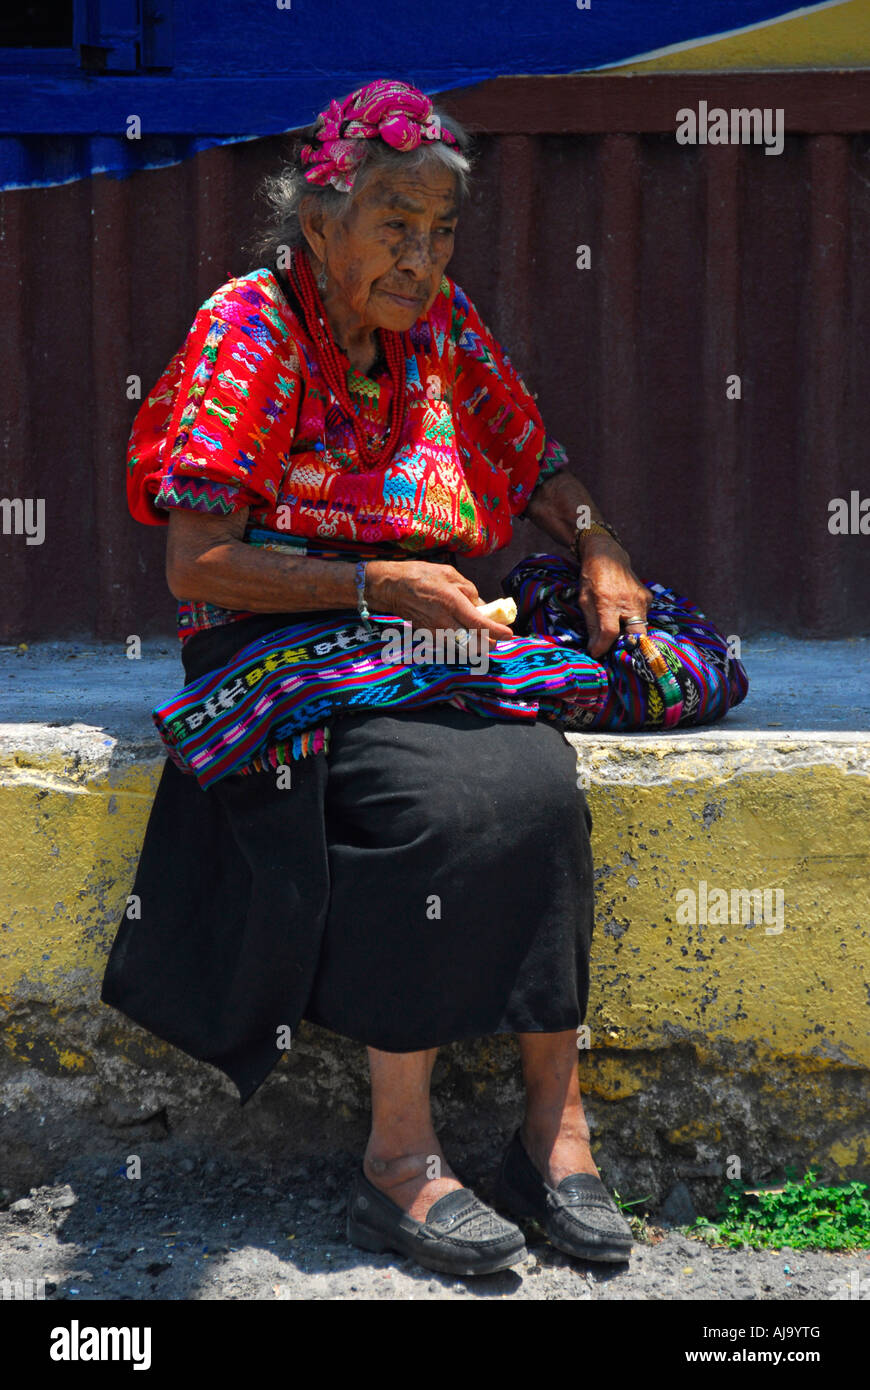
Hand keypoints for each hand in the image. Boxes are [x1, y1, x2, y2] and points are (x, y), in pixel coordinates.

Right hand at [365, 560, 514, 639]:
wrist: (392, 587)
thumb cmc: (421, 575)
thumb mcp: (450, 574)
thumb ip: (469, 590)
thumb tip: (482, 606)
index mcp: (452, 602)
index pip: (479, 623)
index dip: (496, 631)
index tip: (509, 634)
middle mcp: (444, 620)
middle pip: (473, 642)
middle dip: (488, 644)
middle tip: (496, 640)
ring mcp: (435, 630)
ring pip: (462, 647)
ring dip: (475, 646)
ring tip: (483, 640)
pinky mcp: (428, 635)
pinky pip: (450, 644)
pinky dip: (460, 643)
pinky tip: (464, 635)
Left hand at [575, 535, 650, 658]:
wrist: (608, 555)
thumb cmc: (592, 579)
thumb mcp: (585, 601)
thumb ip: (592, 625)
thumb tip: (595, 649)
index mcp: (608, 602)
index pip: (610, 632)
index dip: (603, 647)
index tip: (597, 654)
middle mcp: (628, 602)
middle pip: (637, 634)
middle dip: (628, 646)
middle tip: (616, 650)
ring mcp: (642, 599)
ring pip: (641, 627)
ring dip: (630, 633)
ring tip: (618, 631)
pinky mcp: (648, 597)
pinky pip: (643, 616)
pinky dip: (634, 621)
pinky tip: (624, 615)